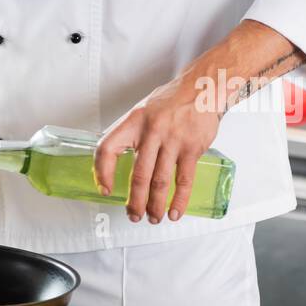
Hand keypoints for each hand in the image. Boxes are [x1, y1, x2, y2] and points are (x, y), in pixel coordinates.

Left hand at [93, 78, 219, 223]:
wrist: (203, 88)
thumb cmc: (171, 100)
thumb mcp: (143, 109)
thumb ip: (131, 133)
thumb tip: (116, 159)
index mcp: (133, 121)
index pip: (108, 147)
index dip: (103, 171)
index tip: (105, 188)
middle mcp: (151, 131)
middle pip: (138, 174)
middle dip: (135, 201)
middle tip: (133, 215)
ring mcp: (173, 140)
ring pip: (160, 181)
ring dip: (155, 205)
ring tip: (153, 218)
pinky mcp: (192, 148)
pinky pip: (184, 180)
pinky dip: (179, 200)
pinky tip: (174, 212)